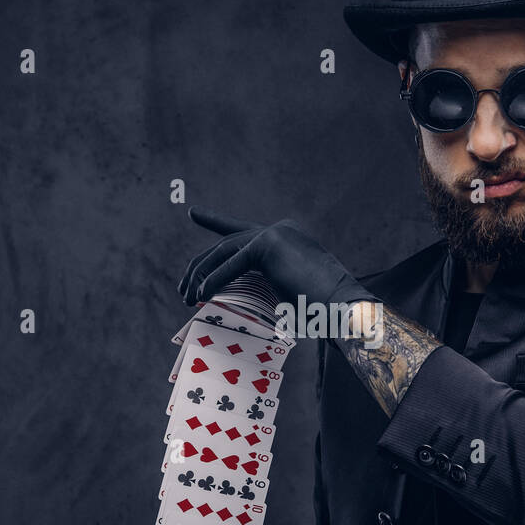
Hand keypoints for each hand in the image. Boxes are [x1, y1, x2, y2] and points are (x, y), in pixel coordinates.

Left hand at [178, 207, 379, 308]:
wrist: (342, 307)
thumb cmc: (321, 311)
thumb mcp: (285, 295)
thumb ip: (263, 287)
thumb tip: (235, 302)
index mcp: (287, 238)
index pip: (243, 232)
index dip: (216, 222)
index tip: (195, 213)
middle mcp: (281, 229)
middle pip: (228, 243)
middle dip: (200, 263)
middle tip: (182, 286)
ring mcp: (276, 233)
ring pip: (225, 251)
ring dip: (201, 275)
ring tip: (186, 296)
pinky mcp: (270, 243)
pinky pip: (232, 264)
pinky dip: (215, 280)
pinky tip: (202, 295)